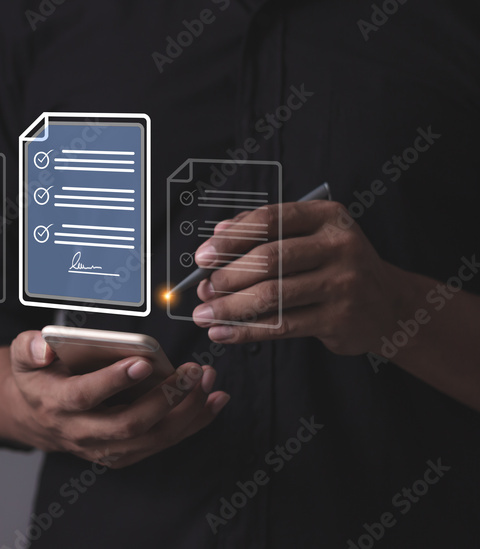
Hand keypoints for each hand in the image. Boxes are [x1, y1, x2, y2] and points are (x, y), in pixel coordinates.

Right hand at [3, 331, 229, 468]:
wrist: (35, 416)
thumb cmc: (37, 377)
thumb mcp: (22, 355)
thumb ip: (29, 346)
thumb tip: (44, 345)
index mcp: (55, 404)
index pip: (84, 397)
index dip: (112, 381)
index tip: (142, 361)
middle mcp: (80, 432)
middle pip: (128, 424)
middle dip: (165, 398)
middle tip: (192, 371)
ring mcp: (104, 448)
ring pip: (152, 438)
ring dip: (186, 412)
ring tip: (208, 382)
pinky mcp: (124, 453)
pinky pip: (162, 442)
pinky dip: (192, 423)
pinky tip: (213, 401)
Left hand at [192, 201, 411, 354]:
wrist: (390, 305)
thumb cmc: (337, 266)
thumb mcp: (313, 236)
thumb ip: (267, 230)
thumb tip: (219, 232)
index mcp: (327, 217)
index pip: (269, 220)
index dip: (230, 239)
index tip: (203, 256)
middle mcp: (339, 246)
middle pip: (268, 260)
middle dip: (226, 277)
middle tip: (203, 290)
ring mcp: (341, 284)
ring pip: (271, 295)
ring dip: (229, 308)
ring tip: (205, 314)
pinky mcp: (338, 319)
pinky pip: (280, 326)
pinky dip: (245, 330)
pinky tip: (223, 332)